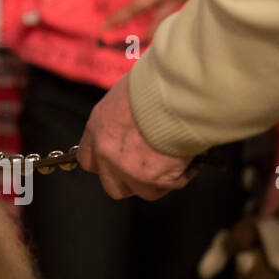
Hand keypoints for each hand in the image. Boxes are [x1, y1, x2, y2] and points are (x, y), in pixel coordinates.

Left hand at [78, 73, 196, 199]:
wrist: (174, 94)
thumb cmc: (153, 87)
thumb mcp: (123, 98)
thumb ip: (120, 121)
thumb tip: (132, 129)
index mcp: (98, 130)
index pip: (88, 161)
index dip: (105, 165)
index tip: (119, 161)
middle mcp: (108, 154)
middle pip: (113, 186)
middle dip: (131, 181)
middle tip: (150, 166)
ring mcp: (130, 169)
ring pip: (144, 191)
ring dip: (160, 181)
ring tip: (173, 161)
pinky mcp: (156, 178)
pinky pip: (172, 185)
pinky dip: (183, 174)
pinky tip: (190, 157)